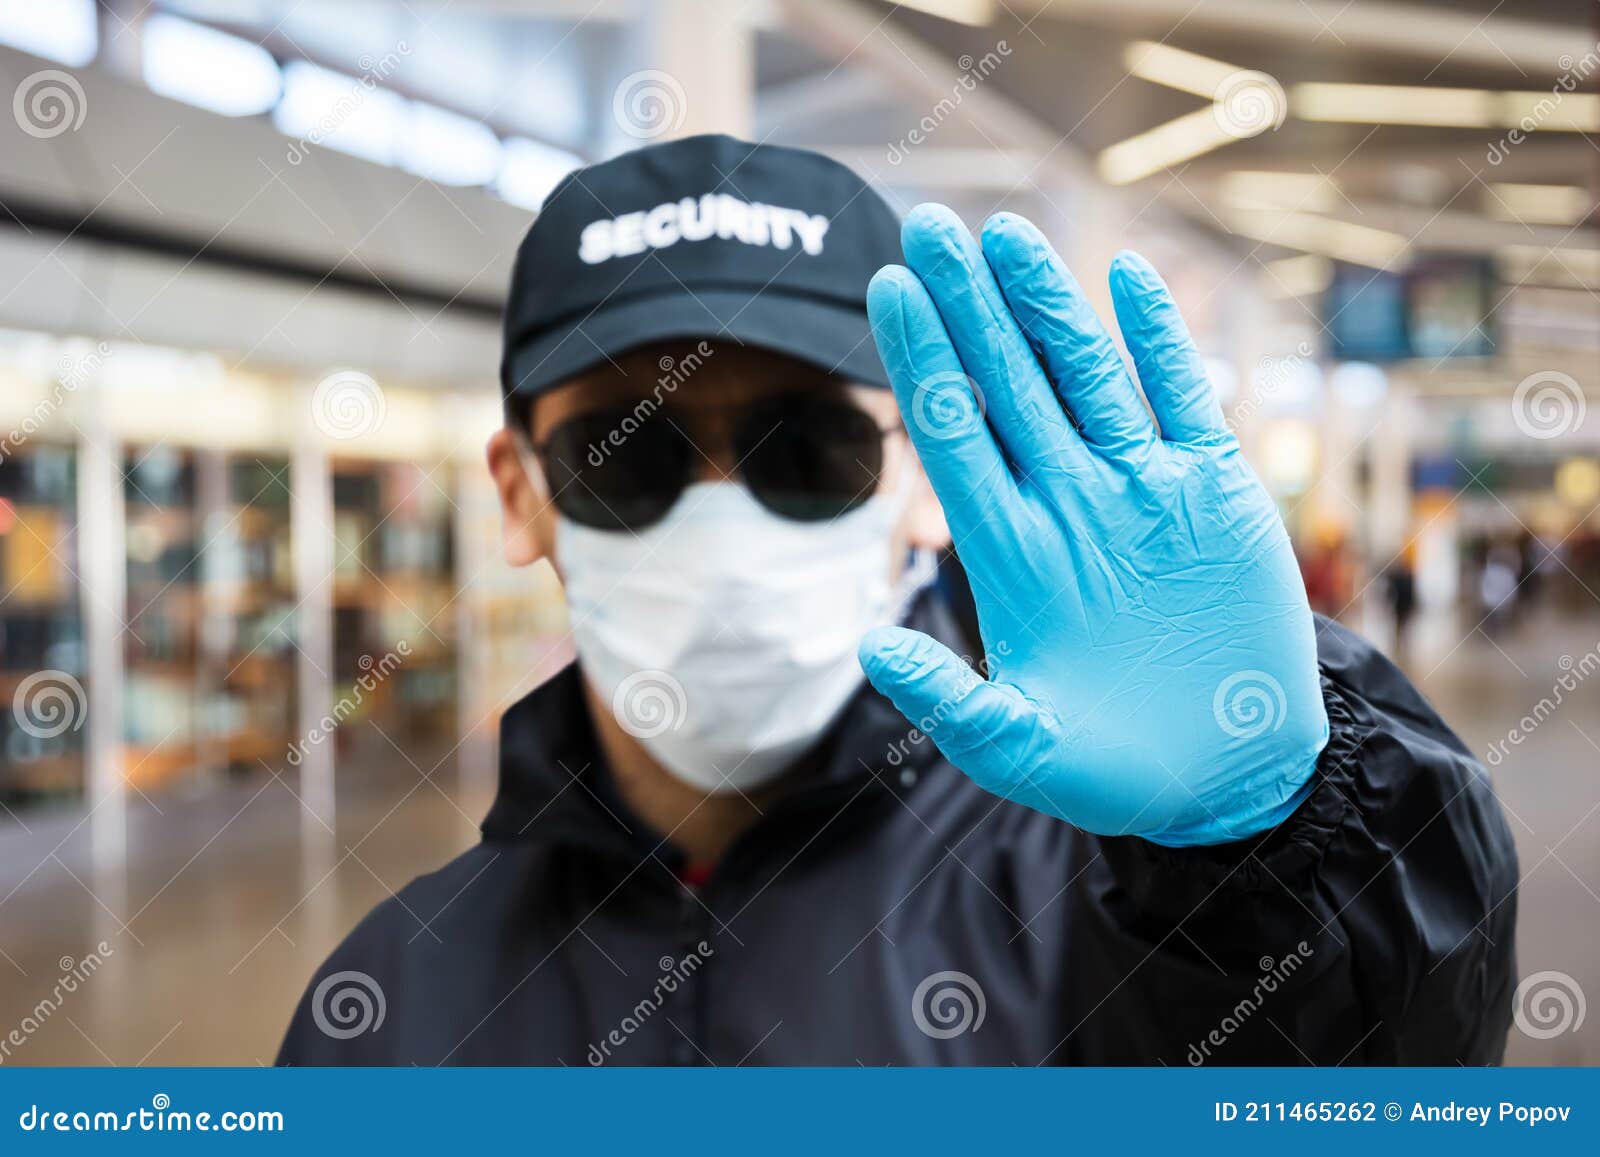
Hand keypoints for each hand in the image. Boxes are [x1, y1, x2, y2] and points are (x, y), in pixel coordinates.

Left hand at [859, 205, 1327, 846]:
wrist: (1230, 775)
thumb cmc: (1117, 772)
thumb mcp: (1023, 750)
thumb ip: (949, 701)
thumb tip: (868, 646)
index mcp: (1013, 553)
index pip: (954, 436)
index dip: (923, 363)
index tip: (887, 287)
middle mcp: (1069, 504)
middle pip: (1007, 384)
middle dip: (969, 307)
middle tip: (928, 224)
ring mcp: (1141, 491)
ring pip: (1086, 376)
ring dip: (1048, 303)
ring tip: (1005, 232)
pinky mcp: (1217, 493)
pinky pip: (1183, 401)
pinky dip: (1161, 342)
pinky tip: (1129, 279)